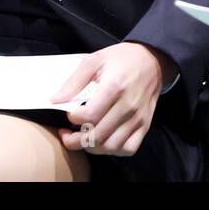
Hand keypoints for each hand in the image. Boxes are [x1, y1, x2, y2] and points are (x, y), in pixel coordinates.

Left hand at [53, 42, 176, 155]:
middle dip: (75, 141)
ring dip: (92, 148)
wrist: (153, 59)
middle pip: (98, 136)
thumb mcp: (95, 59)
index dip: (73, 119)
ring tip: (82, 139)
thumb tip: (55, 100)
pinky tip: (103, 141)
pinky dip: (113, 150)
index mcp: (115, 86)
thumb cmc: (122, 58)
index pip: (89, 115)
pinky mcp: (145, 125)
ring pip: (111, 146)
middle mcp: (128, 105)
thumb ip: (74, 81)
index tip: (69, 114)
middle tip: (66, 134)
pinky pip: (129, 148)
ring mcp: (138, 118)